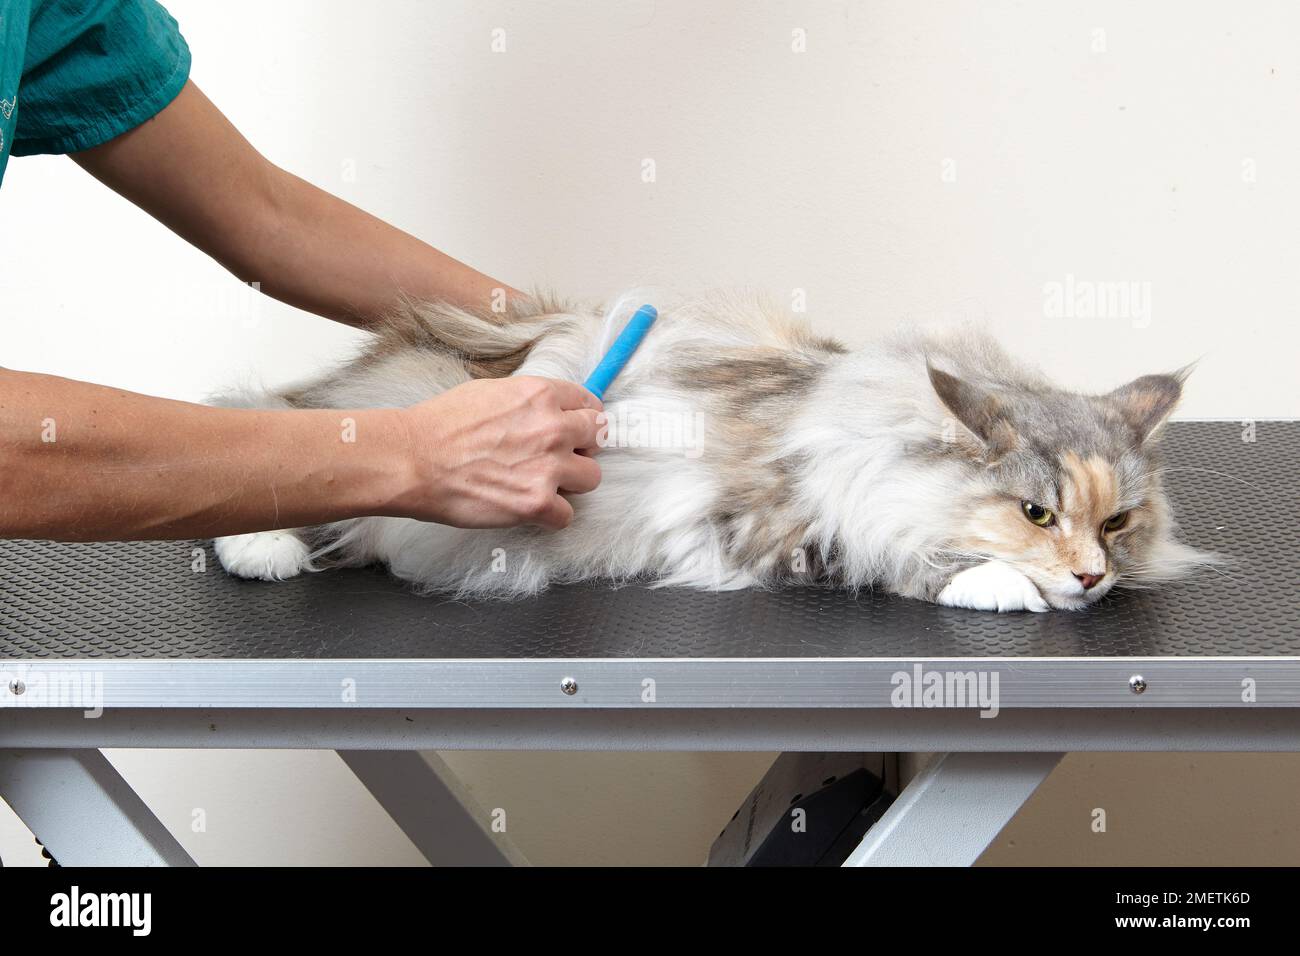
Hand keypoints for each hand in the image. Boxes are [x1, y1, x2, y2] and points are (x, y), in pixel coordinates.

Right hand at [393, 377, 603, 529]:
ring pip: (592, 478)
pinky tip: (529, 508)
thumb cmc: (441, 425)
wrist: (413, 460)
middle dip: (582, 448)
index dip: (582, 420)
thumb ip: (528, 402)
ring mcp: (548, 467)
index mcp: (541, 395)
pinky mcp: (537, 503)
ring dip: (571, 483)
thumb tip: (547, 412)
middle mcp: (553, 428)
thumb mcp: (491, 392)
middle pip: (599, 439)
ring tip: (541, 484)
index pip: (590, 405)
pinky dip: (551, 516)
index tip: (574, 431)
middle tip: (558, 458)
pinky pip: (568, 516)